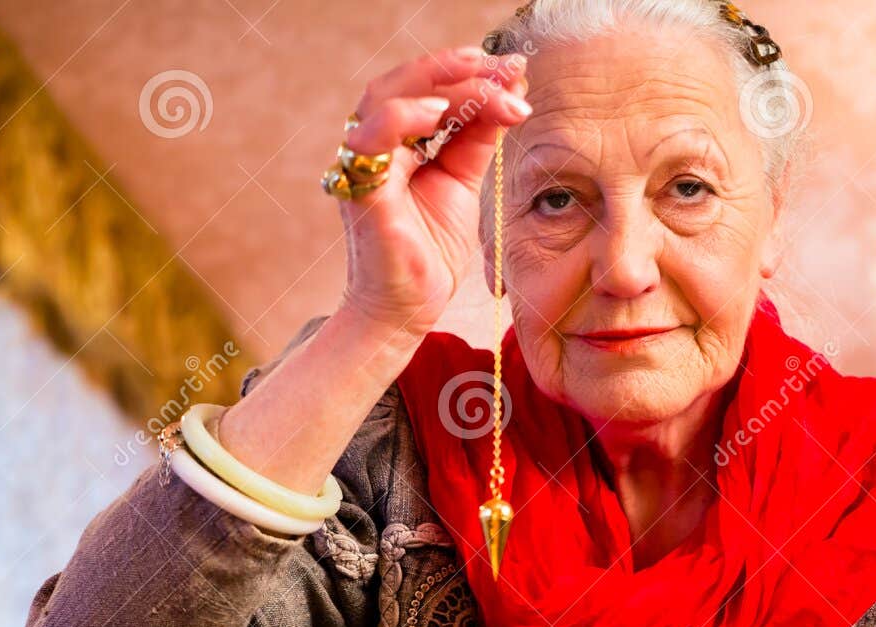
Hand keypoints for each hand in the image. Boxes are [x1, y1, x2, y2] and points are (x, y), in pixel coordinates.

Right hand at [335, 45, 530, 338]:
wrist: (407, 311)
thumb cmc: (430, 254)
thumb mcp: (463, 184)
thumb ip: (476, 140)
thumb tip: (508, 92)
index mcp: (397, 143)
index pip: (428, 92)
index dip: (470, 76)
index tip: (515, 71)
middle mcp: (373, 147)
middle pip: (405, 83)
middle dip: (457, 68)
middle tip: (506, 67)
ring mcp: (361, 166)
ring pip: (385, 96)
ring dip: (438, 83)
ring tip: (487, 86)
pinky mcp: (360, 190)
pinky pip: (371, 138)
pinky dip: (403, 116)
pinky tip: (440, 113)